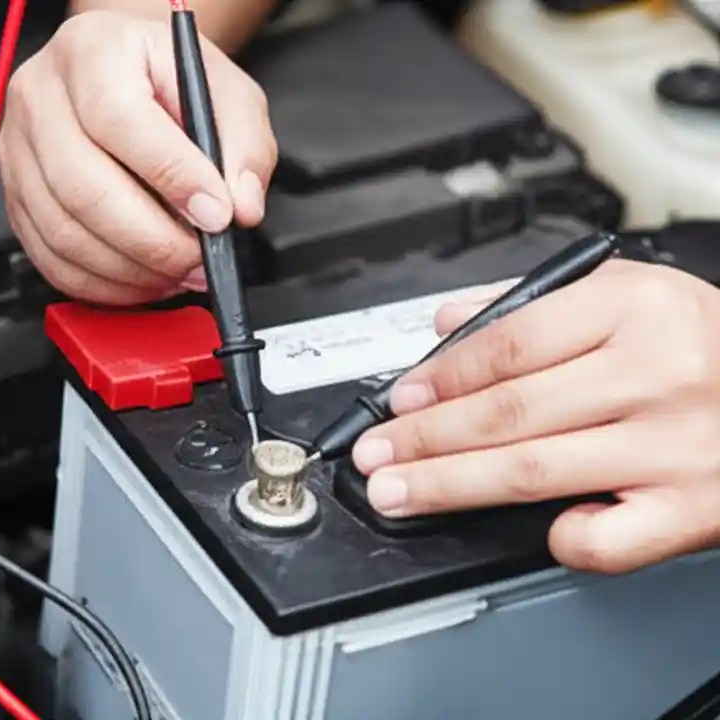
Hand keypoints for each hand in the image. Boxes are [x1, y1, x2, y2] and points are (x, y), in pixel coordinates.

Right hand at [0, 11, 277, 304]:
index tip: (216, 214)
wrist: (117, 71)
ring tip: (177, 273)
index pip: (119, 119)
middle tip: (198, 259)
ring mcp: (17, 149)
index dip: (170, 175)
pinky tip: (141, 279)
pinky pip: (49, 257)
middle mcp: (40, 97)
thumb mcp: (224, 90)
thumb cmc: (163, 77)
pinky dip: (100, 283)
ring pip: (63, 231)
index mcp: (91, 50)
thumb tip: (240, 207)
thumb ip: (243, 145)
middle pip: (82, 186)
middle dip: (150, 240)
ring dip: (128, 269)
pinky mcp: (14, 196)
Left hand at [351, 260, 719, 573]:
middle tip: (373, 455)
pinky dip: (556, 536)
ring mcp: (675, 447)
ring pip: (531, 472)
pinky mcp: (690, 511)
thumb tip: (445, 323)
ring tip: (398, 491)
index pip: (508, 344)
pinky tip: (531, 526)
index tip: (396, 399)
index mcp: (637, 307)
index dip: (437, 377)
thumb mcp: (633, 297)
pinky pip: (600, 538)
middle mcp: (658, 374)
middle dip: (423, 438)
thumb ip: (533, 306)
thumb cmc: (709, 350)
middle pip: (507, 412)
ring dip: (448, 485)